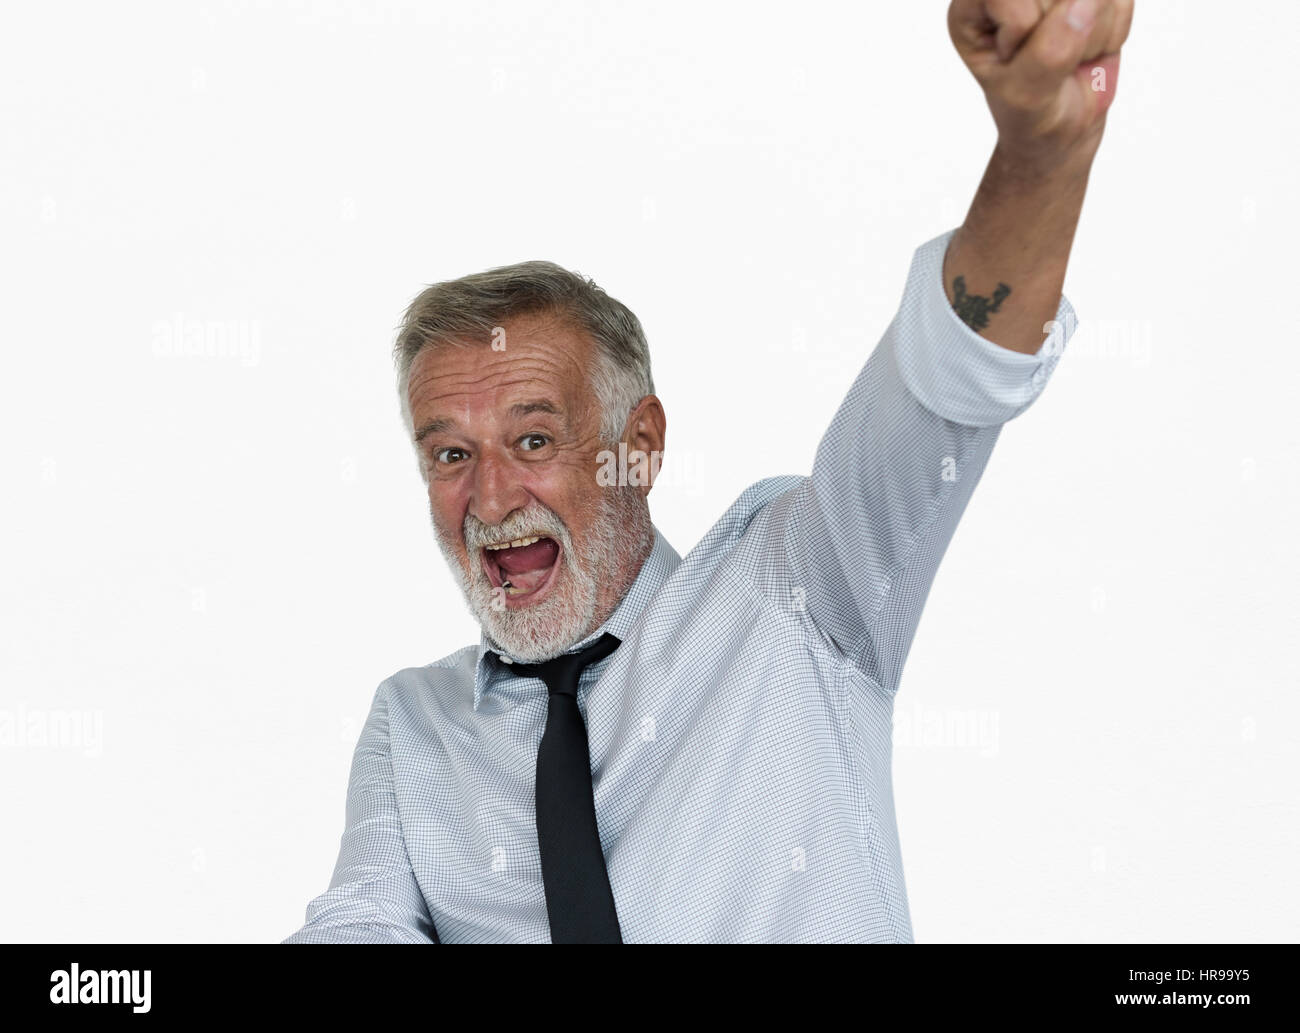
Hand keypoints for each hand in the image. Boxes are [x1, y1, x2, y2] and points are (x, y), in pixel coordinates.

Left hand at [948, 0, 1133, 170]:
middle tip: (1048, 62)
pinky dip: (1112, 31)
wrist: (1062, 128)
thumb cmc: (1030, 114)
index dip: (1022, 31)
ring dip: (1090, 34)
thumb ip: (1048, 53)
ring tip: (1068, 57)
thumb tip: (1084, 2)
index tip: (1015, 59)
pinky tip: (1089, 46)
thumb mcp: (1025, 96)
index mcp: (972, 5)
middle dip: (1062, 34)